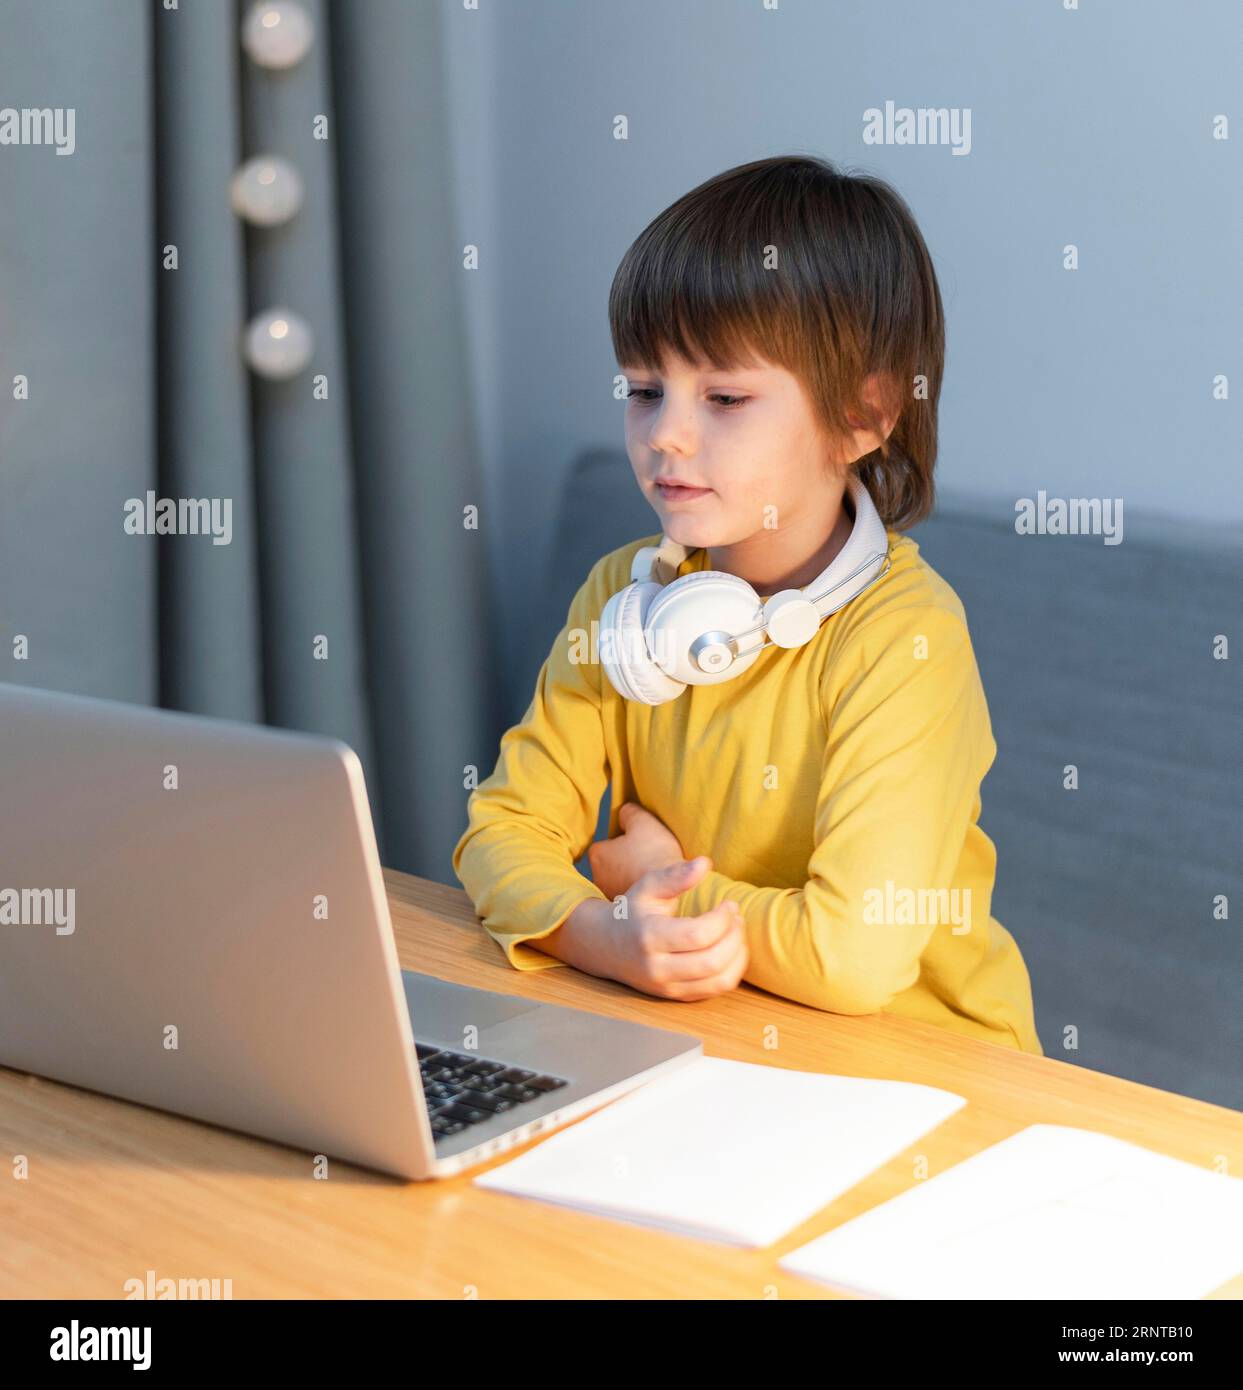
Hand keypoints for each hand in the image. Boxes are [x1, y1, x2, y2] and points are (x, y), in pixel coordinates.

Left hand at [587, 801, 684, 901]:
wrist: (674, 893)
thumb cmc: (656, 856)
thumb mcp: (644, 822)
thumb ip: (629, 813)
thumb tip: (624, 813)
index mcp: (598, 856)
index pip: (607, 843)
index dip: (626, 840)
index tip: (642, 842)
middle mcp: (598, 879)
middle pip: (614, 863)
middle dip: (628, 860)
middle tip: (650, 857)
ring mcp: (611, 898)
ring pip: (623, 881)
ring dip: (635, 878)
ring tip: (656, 874)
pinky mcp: (626, 913)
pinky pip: (633, 898)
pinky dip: (643, 895)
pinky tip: (658, 891)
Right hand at [599, 857, 746, 1001]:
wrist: (606, 946)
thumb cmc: (632, 912)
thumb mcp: (647, 888)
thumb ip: (675, 876)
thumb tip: (705, 863)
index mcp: (649, 937)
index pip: (698, 934)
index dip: (723, 919)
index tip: (730, 904)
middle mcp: (657, 968)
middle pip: (712, 962)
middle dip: (734, 937)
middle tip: (737, 918)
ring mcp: (667, 987)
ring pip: (719, 981)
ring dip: (738, 956)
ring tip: (736, 933)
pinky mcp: (676, 996)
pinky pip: (715, 990)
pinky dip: (731, 971)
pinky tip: (730, 950)